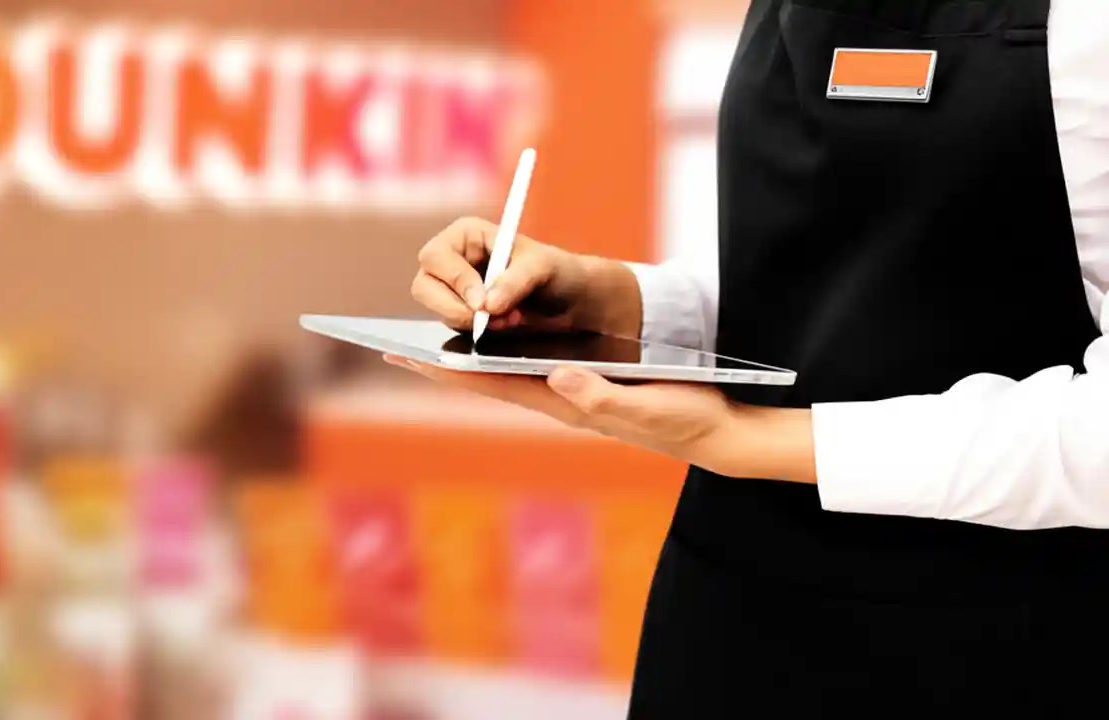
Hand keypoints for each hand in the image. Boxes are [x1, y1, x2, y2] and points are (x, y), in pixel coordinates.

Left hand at [384, 356, 817, 482]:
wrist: (715, 432)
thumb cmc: (684, 417)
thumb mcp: (647, 403)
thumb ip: (604, 396)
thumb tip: (557, 376)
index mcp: (565, 402)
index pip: (494, 383)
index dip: (449, 368)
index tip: (405, 354)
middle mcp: (559, 399)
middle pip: (488, 380)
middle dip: (443, 364)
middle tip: (393, 348)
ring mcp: (571, 394)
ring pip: (505, 375)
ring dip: (467, 359)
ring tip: (428, 343)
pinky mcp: (587, 385)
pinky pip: (532, 369)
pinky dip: (501, 356)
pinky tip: (491, 344)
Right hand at [410, 217, 641, 336]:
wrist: (571, 300)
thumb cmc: (557, 271)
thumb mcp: (541, 268)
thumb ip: (514, 282)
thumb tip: (487, 305)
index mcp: (464, 235)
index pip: (437, 257)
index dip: (455, 280)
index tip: (480, 302)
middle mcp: (452, 260)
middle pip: (424, 286)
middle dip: (454, 307)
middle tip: (485, 320)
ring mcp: (453, 290)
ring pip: (436, 310)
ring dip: (469, 321)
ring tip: (509, 319)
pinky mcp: (461, 315)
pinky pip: (453, 328)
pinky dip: (477, 332)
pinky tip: (506, 326)